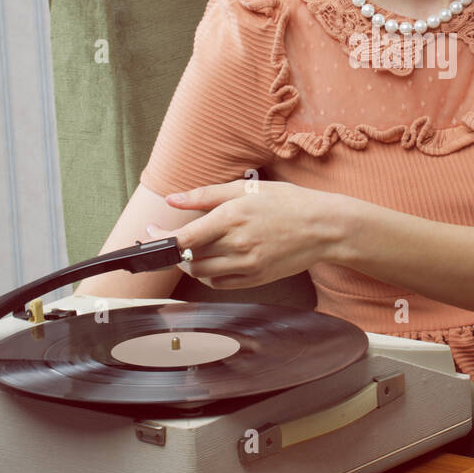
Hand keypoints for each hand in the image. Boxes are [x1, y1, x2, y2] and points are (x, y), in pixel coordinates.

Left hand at [142, 179, 338, 289]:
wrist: (324, 227)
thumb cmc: (287, 203)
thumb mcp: (246, 189)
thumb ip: (205, 195)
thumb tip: (172, 200)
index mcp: (233, 217)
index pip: (184, 237)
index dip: (161, 237)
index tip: (150, 233)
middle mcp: (238, 244)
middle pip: (189, 257)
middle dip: (173, 249)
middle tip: (171, 239)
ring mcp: (248, 265)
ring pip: (201, 272)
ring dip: (190, 262)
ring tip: (194, 248)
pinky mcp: (256, 279)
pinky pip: (220, 283)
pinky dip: (209, 274)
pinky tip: (213, 260)